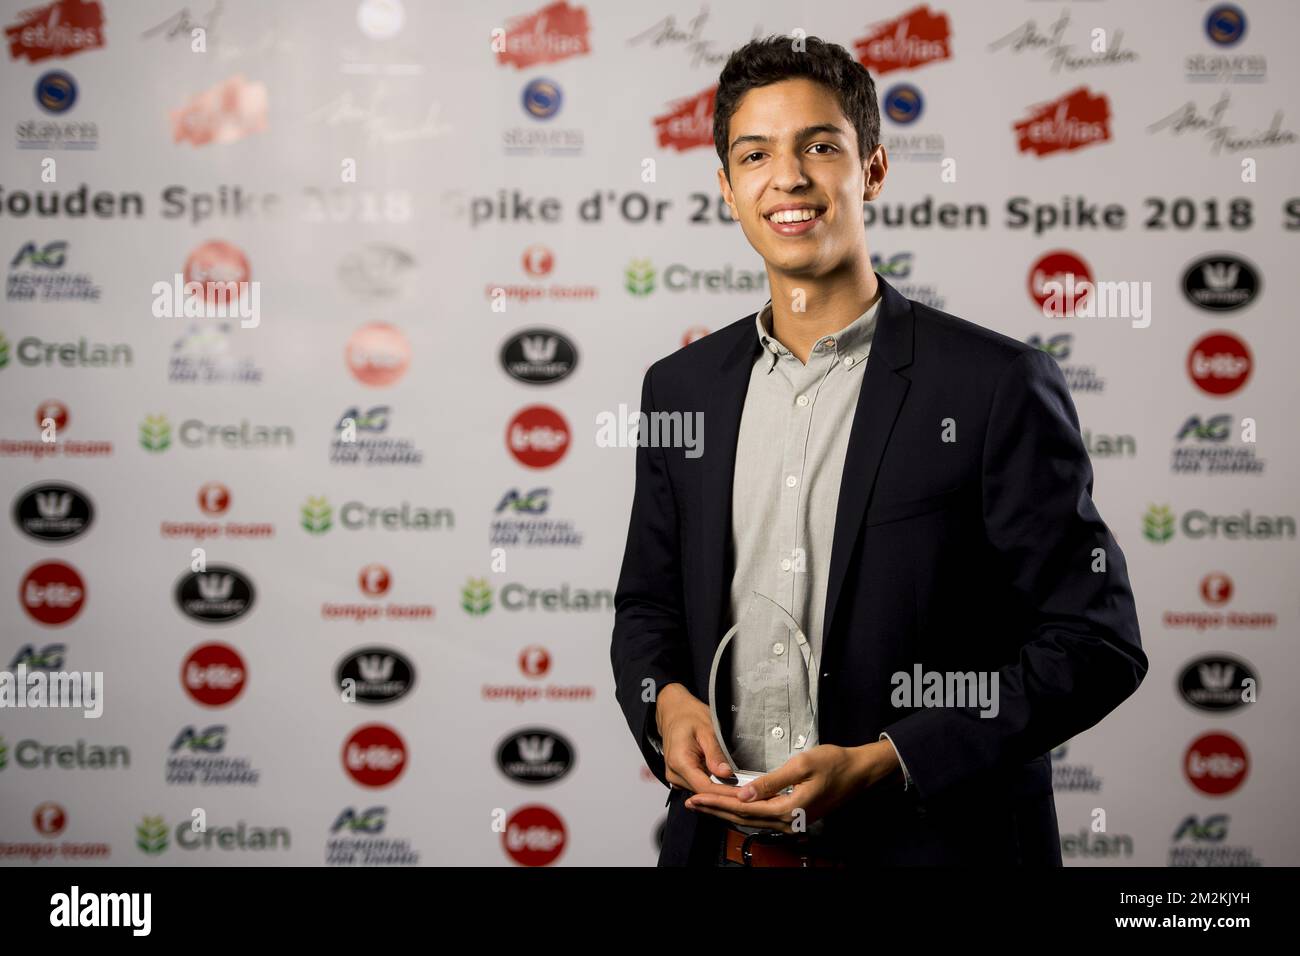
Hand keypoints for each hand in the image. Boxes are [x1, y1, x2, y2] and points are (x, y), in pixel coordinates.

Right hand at [656, 683, 740, 797]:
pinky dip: (714, 786)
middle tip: (749, 793)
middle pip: (704, 793)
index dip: (726, 793)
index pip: (705, 788)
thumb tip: (726, 773)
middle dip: (726, 794)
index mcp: (679, 761)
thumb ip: (715, 753)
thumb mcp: (706, 729)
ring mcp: (676, 777)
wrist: (674, 712)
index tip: (744, 794)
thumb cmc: (689, 716)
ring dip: (721, 791)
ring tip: (742, 788)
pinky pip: (699, 786)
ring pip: (702, 792)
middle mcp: (674, 773)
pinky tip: (728, 783)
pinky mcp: (680, 777)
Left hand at [684, 741, 900, 831]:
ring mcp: (791, 822)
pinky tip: (730, 806)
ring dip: (725, 812)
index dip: (717, 802)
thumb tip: (744, 795)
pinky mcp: (793, 816)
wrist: (859, 773)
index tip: (696, 796)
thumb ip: (771, 782)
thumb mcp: (801, 765)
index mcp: (789, 809)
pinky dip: (741, 812)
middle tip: (690, 803)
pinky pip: (761, 817)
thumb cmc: (834, 764)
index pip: (744, 808)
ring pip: (750, 819)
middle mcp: (788, 821)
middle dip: (715, 810)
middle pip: (743, 818)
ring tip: (703, 805)